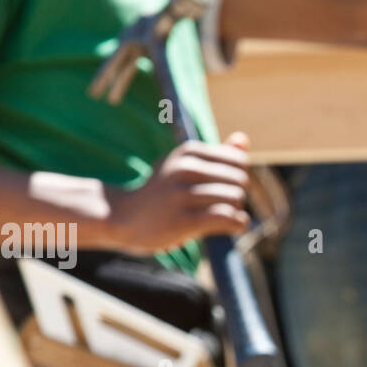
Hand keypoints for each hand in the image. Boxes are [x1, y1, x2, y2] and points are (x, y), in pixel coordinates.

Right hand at [102, 132, 253, 253]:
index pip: (238, 160)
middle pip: (239, 180)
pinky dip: (238, 223)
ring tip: (225, 218)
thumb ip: (216, 154)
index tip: (226, 189)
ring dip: (236, 211)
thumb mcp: (183, 166)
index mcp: (187, 152)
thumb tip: (244, 140)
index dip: (239, 177)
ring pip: (235, 198)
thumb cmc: (161, 192)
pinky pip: (226, 217)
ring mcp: (182, 194)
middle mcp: (184, 169)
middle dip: (239, 195)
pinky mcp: (183, 220)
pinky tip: (234, 227)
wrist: (122, 216)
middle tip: (224, 206)